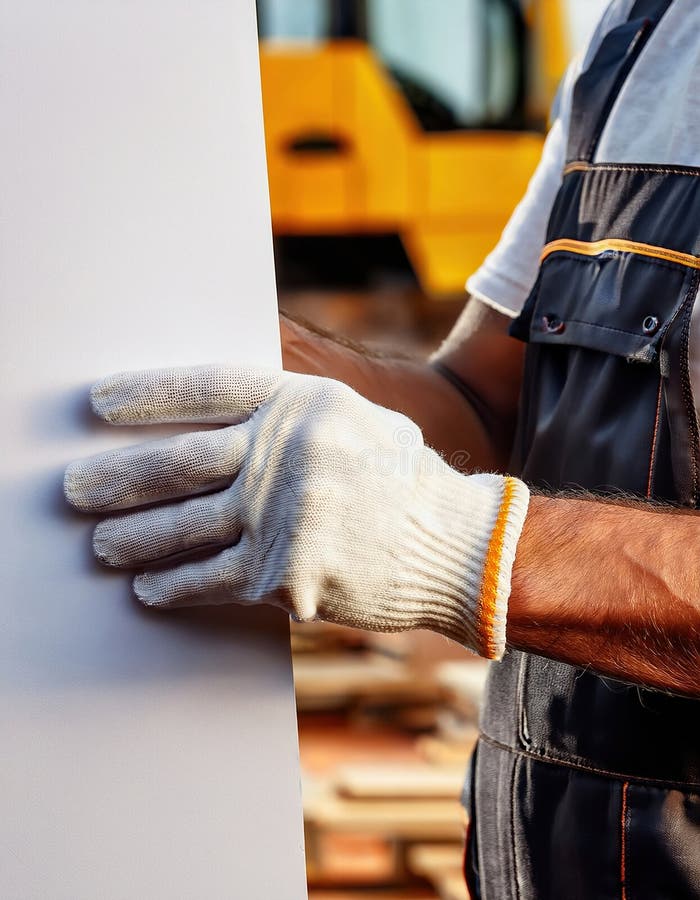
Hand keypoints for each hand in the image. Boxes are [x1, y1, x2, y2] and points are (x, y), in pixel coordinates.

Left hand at [64, 365, 528, 657]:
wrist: (457, 546)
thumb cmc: (402, 482)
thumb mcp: (352, 421)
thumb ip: (290, 417)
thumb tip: (214, 426)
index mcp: (301, 405)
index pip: (205, 390)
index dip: (147, 395)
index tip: (96, 404)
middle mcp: (285, 454)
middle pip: (177, 464)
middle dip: (115, 479)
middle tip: (73, 490)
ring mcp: (283, 516)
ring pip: (183, 528)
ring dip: (132, 539)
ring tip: (101, 544)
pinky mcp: (284, 576)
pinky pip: (209, 581)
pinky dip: (172, 587)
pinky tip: (148, 588)